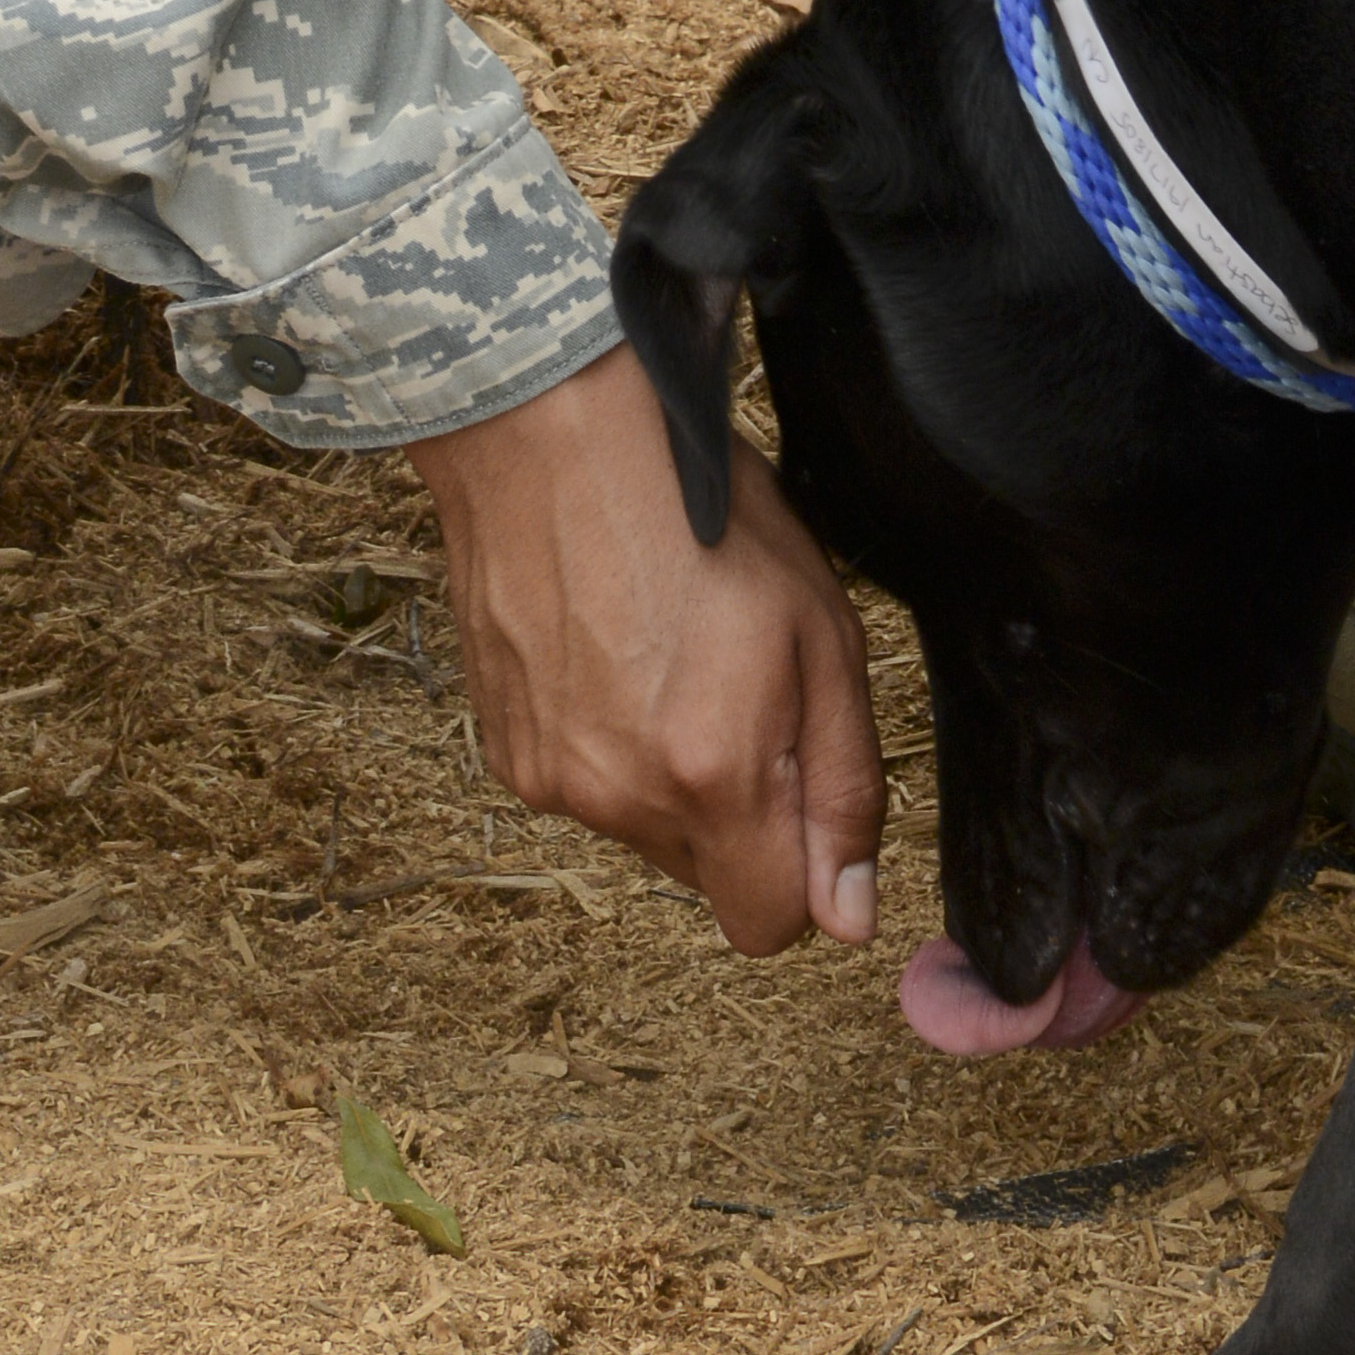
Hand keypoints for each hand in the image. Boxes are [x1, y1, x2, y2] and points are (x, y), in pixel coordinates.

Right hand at [409, 341, 881, 955]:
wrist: (550, 430)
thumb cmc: (695, 504)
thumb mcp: (821, 628)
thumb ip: (844, 784)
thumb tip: (848, 916)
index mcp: (714, 776)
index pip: (771, 924)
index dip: (806, 866)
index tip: (803, 774)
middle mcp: (621, 799)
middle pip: (710, 871)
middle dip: (741, 806)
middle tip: (737, 679)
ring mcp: (551, 777)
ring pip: (645, 825)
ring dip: (670, 770)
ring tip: (668, 646)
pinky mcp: (506, 748)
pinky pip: (583, 782)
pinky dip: (607, 738)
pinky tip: (609, 645)